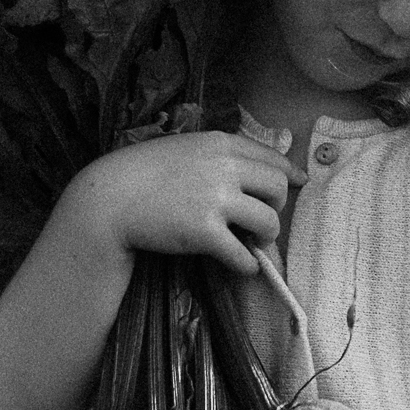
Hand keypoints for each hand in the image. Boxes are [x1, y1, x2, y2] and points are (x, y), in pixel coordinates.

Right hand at [74, 133, 305, 275]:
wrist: (110, 198)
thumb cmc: (143, 173)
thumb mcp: (185, 149)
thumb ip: (219, 155)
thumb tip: (254, 170)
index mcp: (220, 143)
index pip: (272, 157)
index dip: (289, 173)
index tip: (299, 183)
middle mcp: (224, 167)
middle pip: (278, 188)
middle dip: (277, 207)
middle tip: (260, 220)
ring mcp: (215, 199)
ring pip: (268, 221)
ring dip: (266, 237)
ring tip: (251, 244)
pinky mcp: (204, 232)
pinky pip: (243, 255)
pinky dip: (246, 265)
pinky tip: (240, 266)